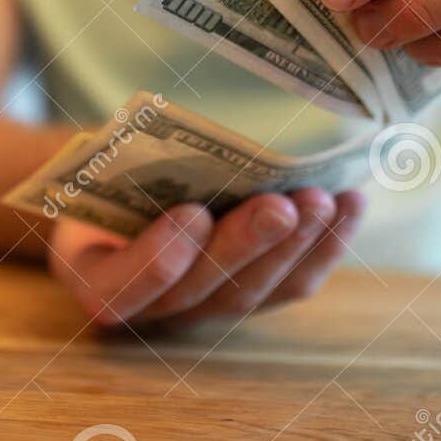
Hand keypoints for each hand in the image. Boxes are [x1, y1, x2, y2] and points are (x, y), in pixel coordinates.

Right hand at [47, 189, 364, 328]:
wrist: (124, 184)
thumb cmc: (107, 166)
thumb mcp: (97, 162)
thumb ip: (127, 161)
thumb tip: (182, 131)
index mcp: (92, 275)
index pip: (119, 290)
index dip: (159, 259)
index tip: (192, 213)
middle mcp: (148, 307)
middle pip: (200, 293)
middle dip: (246, 247)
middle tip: (278, 208)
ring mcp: (202, 309)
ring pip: (251, 295)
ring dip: (292, 248)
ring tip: (320, 201)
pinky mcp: (249, 298)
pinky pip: (290, 287)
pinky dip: (323, 247)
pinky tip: (348, 205)